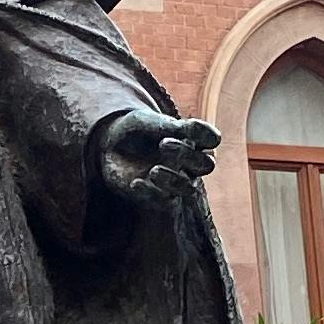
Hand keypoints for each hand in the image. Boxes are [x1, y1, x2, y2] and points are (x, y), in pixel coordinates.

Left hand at [94, 107, 219, 205]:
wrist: (112, 144)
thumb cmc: (136, 129)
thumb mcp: (147, 122)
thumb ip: (168, 126)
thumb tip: (189, 129)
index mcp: (193, 139)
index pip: (212, 139)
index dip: (206, 135)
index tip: (188, 126)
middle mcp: (190, 163)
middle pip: (206, 164)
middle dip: (187, 155)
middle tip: (163, 144)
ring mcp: (176, 180)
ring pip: (189, 188)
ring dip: (174, 180)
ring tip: (153, 170)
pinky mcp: (158, 196)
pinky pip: (163, 201)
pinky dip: (150, 193)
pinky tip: (135, 183)